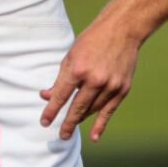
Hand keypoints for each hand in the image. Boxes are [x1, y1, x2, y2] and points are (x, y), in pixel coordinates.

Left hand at [40, 5, 143, 142]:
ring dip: (81, 119)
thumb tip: (46, 96)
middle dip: (67, 123)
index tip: (44, 122)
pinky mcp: (122, 88)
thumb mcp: (71, 56)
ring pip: (92, 109)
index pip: (61, 96)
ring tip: (72, 126)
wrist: (122, 30)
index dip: (51, 111)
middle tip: (61, 135)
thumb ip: (60, 79)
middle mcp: (95, 79)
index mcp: (78, 69)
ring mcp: (110, 85)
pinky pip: (109, 111)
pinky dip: (101, 124)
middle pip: (77, 107)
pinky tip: (94, 137)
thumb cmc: (92, 41)